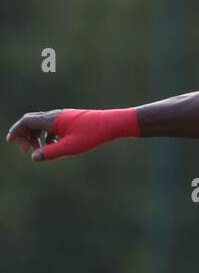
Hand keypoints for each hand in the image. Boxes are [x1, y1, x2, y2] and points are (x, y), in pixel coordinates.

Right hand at [6, 108, 136, 161]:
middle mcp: (56, 115)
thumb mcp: (71, 147)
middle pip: (32, 122)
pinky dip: (48, 136)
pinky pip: (53, 126)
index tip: (10, 142)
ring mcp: (64, 117)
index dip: (16, 131)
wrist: (114, 123)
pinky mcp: (72, 120)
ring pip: (42, 125)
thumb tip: (34, 157)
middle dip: (24, 136)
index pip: (26, 121)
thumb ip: (51, 152)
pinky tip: (54, 146)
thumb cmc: (93, 134)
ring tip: (39, 151)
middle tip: (25, 151)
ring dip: (36, 137)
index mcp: (52, 119)